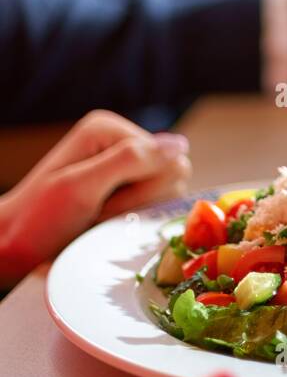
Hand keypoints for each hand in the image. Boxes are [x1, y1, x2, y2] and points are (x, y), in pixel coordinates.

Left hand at [0, 111, 190, 287]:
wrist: (16, 247)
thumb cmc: (40, 219)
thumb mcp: (81, 187)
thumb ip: (129, 161)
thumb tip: (180, 144)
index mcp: (110, 129)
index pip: (169, 157)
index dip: (142, 188)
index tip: (103, 201)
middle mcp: (120, 143)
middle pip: (172, 175)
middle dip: (137, 202)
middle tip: (98, 211)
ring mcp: (124, 169)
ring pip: (166, 196)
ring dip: (133, 215)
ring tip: (97, 218)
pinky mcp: (126, 191)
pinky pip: (154, 209)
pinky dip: (132, 222)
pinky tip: (106, 224)